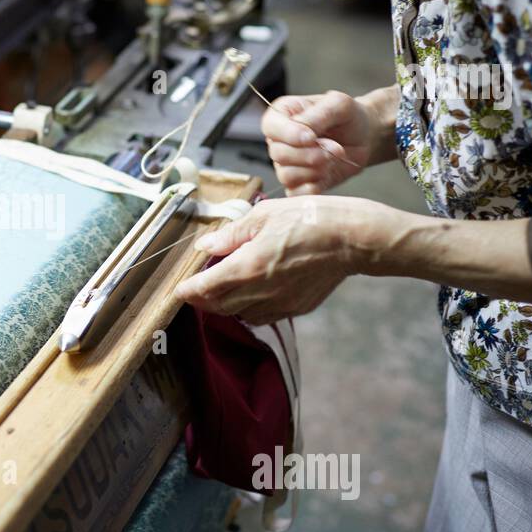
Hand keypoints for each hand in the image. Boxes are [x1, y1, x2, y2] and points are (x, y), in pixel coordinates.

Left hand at [174, 196, 389, 324]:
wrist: (353, 238)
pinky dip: (251, 309)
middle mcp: (260, 291)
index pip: (205, 287)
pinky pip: (264, 316)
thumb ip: (232, 233)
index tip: (178, 289)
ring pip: (240, 315)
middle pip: (218, 307)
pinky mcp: (297, 308)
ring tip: (223, 290)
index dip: (187, 290)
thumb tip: (206, 245)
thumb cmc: (310, 219)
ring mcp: (280, 303)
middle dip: (202, 301)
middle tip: (195, 290)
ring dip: (226, 306)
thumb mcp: (265, 215)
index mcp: (247, 266)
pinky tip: (253, 293)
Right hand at [261, 91, 372, 194]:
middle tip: (334, 148)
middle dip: (310, 154)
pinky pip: (295, 193)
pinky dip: (313, 187)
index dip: (289, 135)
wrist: (364, 137)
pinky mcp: (298, 184)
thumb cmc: (348, 117)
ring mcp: (286, 165)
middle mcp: (279, 141)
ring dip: (315, 170)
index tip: (312, 137)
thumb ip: (317, 115)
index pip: (270, 127)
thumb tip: (302, 135)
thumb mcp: (337, 104)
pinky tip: (327, 174)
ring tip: (333, 158)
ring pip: (286, 175)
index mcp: (282, 116)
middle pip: (279, 154)